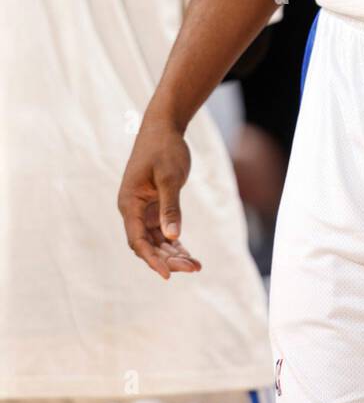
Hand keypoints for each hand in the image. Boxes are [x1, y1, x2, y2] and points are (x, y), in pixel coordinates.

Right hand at [118, 119, 200, 279]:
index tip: (168, 274)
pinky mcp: (154, 207)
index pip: (138, 240)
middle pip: (147, 244)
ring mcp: (143, 209)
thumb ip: (170, 207)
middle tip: (193, 268)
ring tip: (195, 265)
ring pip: (156, 241)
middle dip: (168, 259)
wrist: (163, 128)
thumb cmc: (164, 148)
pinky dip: (175, 243)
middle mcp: (133, 210)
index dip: (152, 259)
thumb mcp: (170, 177)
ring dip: (173, 254)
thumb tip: (173, 237)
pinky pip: (162, 231)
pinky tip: (189, 255)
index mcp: (129, 203)